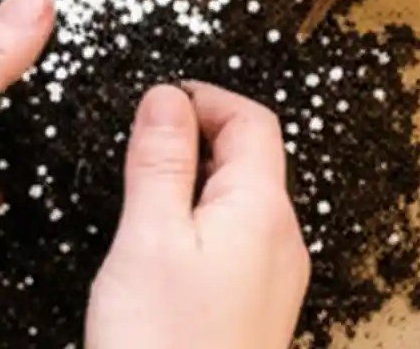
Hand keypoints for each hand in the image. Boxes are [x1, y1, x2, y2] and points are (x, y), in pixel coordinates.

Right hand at [86, 82, 308, 348]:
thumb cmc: (166, 345)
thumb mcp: (148, 236)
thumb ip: (159, 159)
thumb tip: (165, 97)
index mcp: (260, 210)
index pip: (252, 120)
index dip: (205, 96)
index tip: (156, 99)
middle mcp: (278, 239)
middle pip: (252, 156)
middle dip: (198, 133)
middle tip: (140, 138)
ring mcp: (271, 276)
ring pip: (240, 198)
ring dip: (195, 176)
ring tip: (142, 188)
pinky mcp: (252, 306)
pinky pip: (234, 238)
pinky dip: (198, 218)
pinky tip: (159, 243)